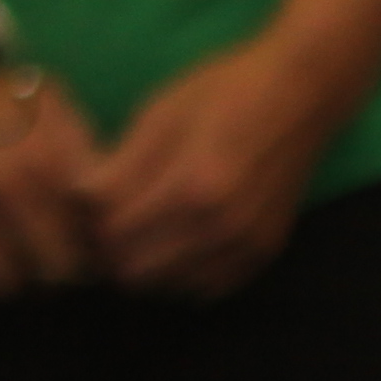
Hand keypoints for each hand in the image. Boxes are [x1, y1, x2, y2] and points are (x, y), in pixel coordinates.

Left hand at [79, 33, 354, 299]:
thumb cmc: (223, 92)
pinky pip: (207, 288)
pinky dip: (181, 274)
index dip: (88, 221)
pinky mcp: (265, 252)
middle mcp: (222, 226)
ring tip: (138, 230)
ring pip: (168, 287)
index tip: (85, 204)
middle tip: (105, 219)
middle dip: (110, 249)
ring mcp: (247, 244)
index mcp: (192, 187)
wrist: (301, 93)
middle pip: (135, 271)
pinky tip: (174, 241)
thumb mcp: (159, 116)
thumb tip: (79, 200)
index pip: (114, 234)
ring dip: (144, 266)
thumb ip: (121, 167)